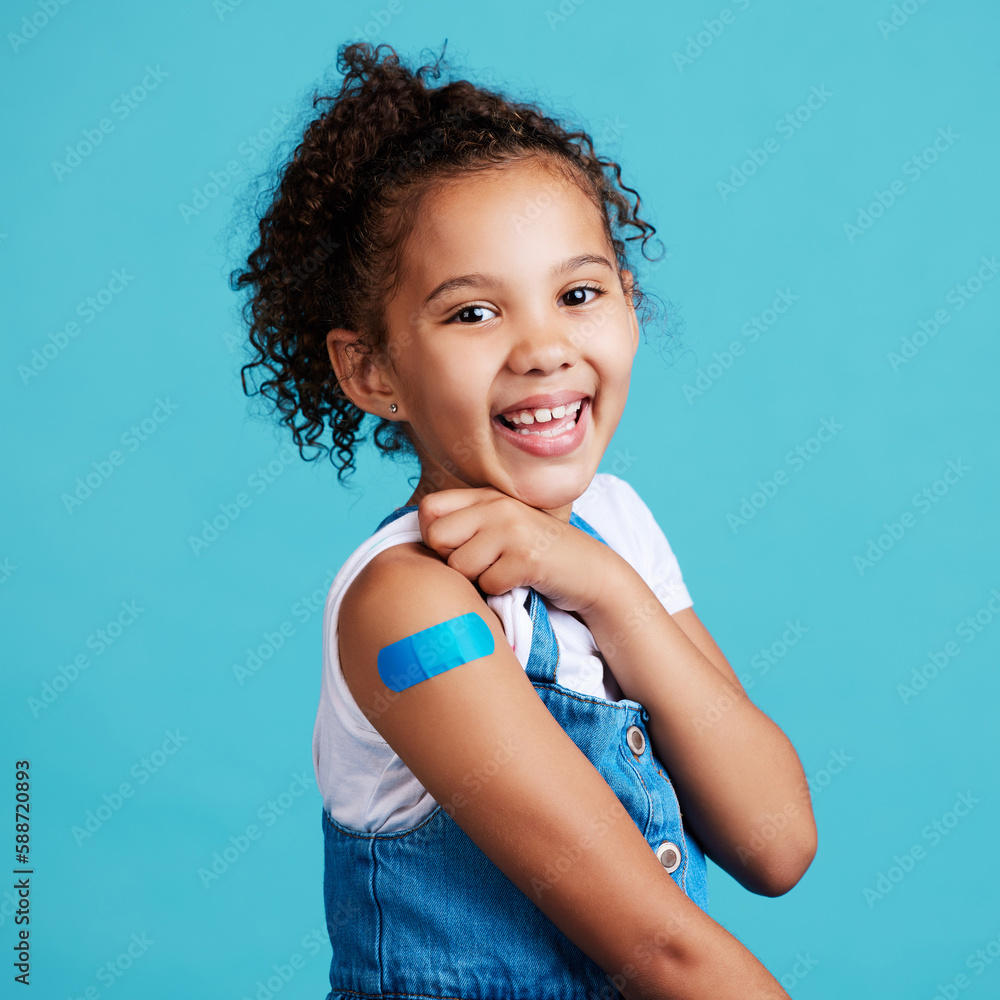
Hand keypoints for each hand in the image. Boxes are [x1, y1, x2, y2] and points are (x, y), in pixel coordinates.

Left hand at [416, 487, 616, 614]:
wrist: (591, 572)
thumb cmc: (538, 556)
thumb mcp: (501, 528)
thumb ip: (465, 525)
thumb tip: (414, 541)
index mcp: (487, 495)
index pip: (428, 509)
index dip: (434, 537)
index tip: (458, 549)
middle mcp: (498, 506)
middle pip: (436, 538)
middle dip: (452, 562)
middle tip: (481, 566)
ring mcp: (513, 529)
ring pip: (458, 566)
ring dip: (477, 580)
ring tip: (504, 573)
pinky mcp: (527, 557)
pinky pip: (487, 585)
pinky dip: (499, 593)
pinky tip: (521, 582)